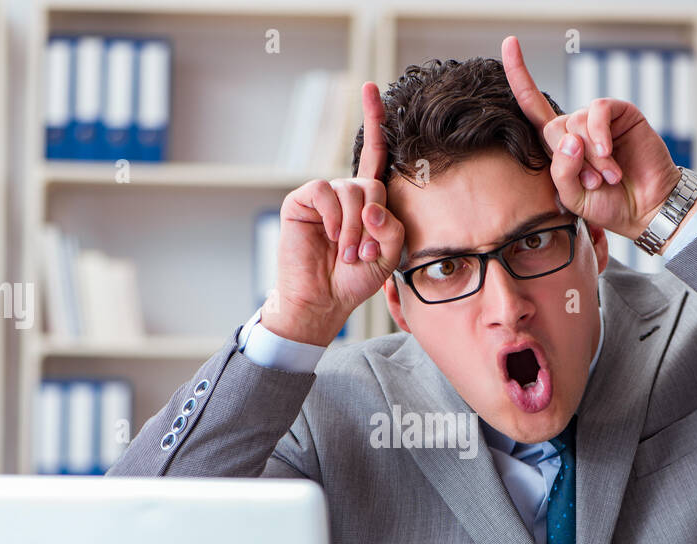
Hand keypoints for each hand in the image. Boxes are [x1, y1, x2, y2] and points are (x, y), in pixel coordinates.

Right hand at [264, 81, 405, 346]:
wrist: (323, 300)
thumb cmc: (354, 279)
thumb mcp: (389, 255)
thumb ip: (394, 228)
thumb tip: (373, 207)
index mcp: (367, 201)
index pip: (375, 155)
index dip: (375, 122)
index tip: (372, 89)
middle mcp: (345, 193)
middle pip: (372, 182)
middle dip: (373, 219)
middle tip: (364, 252)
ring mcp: (323, 197)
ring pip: (351, 190)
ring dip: (355, 226)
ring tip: (348, 253)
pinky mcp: (302, 201)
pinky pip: (325, 192)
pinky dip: (335, 217)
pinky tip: (332, 238)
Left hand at [501, 36, 686, 243]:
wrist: (646, 208)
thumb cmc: (609, 205)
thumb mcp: (573, 197)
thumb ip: (561, 171)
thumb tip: (569, 137)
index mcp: (559, 147)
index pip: (532, 108)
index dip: (520, 77)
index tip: (510, 42)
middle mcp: (576, 129)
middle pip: (551, 127)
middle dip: (571, 158)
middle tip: (595, 182)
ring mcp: (597, 121)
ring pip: (576, 122)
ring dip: (591, 155)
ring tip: (609, 176)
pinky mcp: (619, 113)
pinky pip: (598, 111)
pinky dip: (599, 135)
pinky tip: (609, 156)